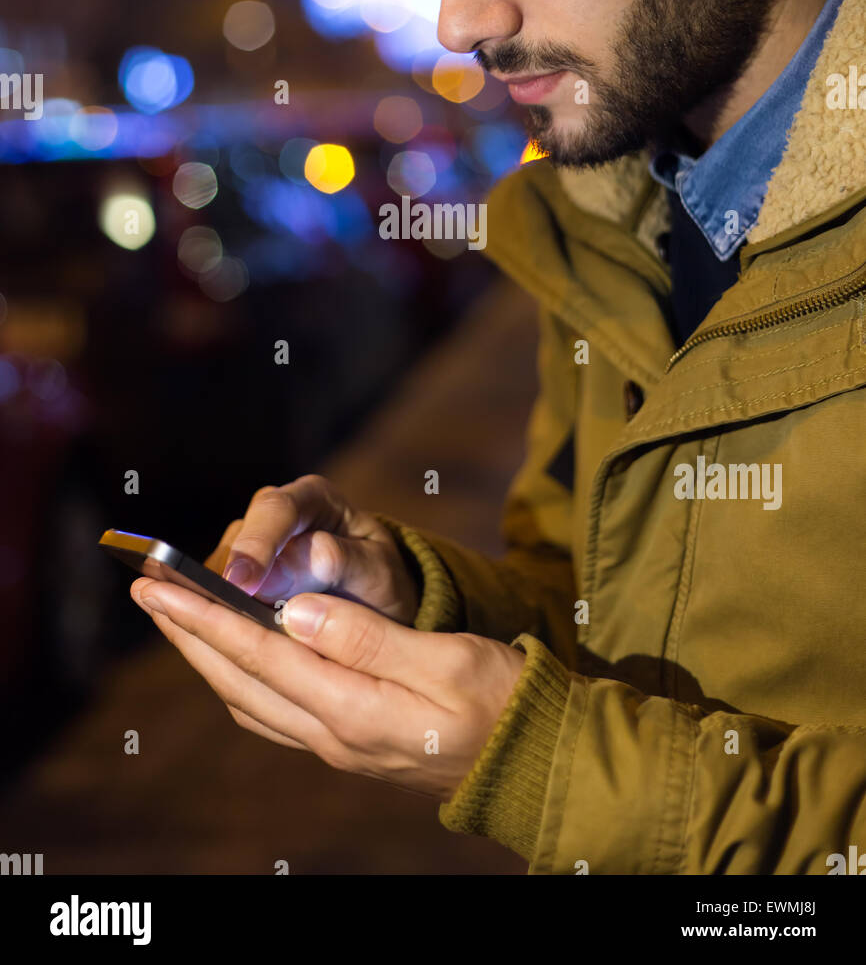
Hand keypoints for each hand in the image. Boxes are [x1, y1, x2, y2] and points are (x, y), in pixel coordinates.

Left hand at [128, 580, 526, 799]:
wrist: (537, 761)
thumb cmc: (505, 700)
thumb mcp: (448, 660)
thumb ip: (368, 639)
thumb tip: (296, 612)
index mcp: (355, 709)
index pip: (260, 654)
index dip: (205, 618)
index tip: (161, 586)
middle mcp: (334, 734)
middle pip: (240, 680)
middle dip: (188, 634)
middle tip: (148, 591)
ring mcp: (339, 745)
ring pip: (251, 700)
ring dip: (207, 657)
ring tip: (179, 618)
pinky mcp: (351, 744)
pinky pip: (275, 712)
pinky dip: (242, 679)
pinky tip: (239, 660)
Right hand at [204, 475, 420, 625]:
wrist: (376, 602)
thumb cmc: (378, 580)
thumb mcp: (374, 571)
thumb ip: (335, 562)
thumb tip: (275, 576)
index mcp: (314, 498)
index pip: (276, 510)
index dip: (255, 546)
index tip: (241, 584)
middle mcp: (274, 514)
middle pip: (237, 538)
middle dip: (226, 578)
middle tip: (216, 616)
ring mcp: (250, 543)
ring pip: (218, 567)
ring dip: (217, 601)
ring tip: (218, 636)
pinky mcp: (235, 576)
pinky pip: (216, 593)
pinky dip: (217, 617)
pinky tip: (220, 642)